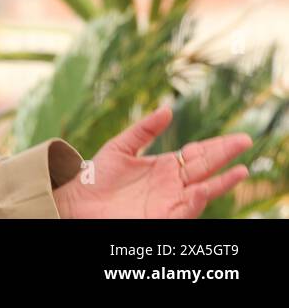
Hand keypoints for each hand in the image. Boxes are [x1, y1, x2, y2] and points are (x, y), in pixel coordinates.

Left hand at [53, 103, 252, 217]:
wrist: (79, 201)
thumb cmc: (98, 176)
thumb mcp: (121, 146)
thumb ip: (143, 129)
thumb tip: (167, 109)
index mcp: (164, 166)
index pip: (197, 154)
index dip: (216, 145)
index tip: (237, 137)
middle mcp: (172, 184)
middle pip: (205, 168)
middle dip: (226, 155)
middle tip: (246, 141)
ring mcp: (169, 200)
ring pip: (203, 190)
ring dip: (222, 182)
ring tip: (240, 170)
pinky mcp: (161, 216)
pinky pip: (184, 208)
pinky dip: (196, 200)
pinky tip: (204, 189)